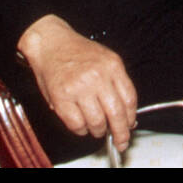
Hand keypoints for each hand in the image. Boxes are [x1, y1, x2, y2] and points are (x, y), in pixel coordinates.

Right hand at [17, 14, 137, 150]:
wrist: (51, 42)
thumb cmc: (77, 52)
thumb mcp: (105, 60)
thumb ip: (117, 84)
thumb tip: (127, 114)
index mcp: (112, 65)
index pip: (129, 99)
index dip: (131, 117)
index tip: (130, 126)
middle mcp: (97, 76)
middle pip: (116, 113)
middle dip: (120, 133)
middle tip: (120, 140)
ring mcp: (79, 87)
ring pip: (97, 122)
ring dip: (99, 131)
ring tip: (97, 129)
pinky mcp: (61, 98)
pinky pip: (76, 124)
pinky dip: (81, 130)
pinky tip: (82, 126)